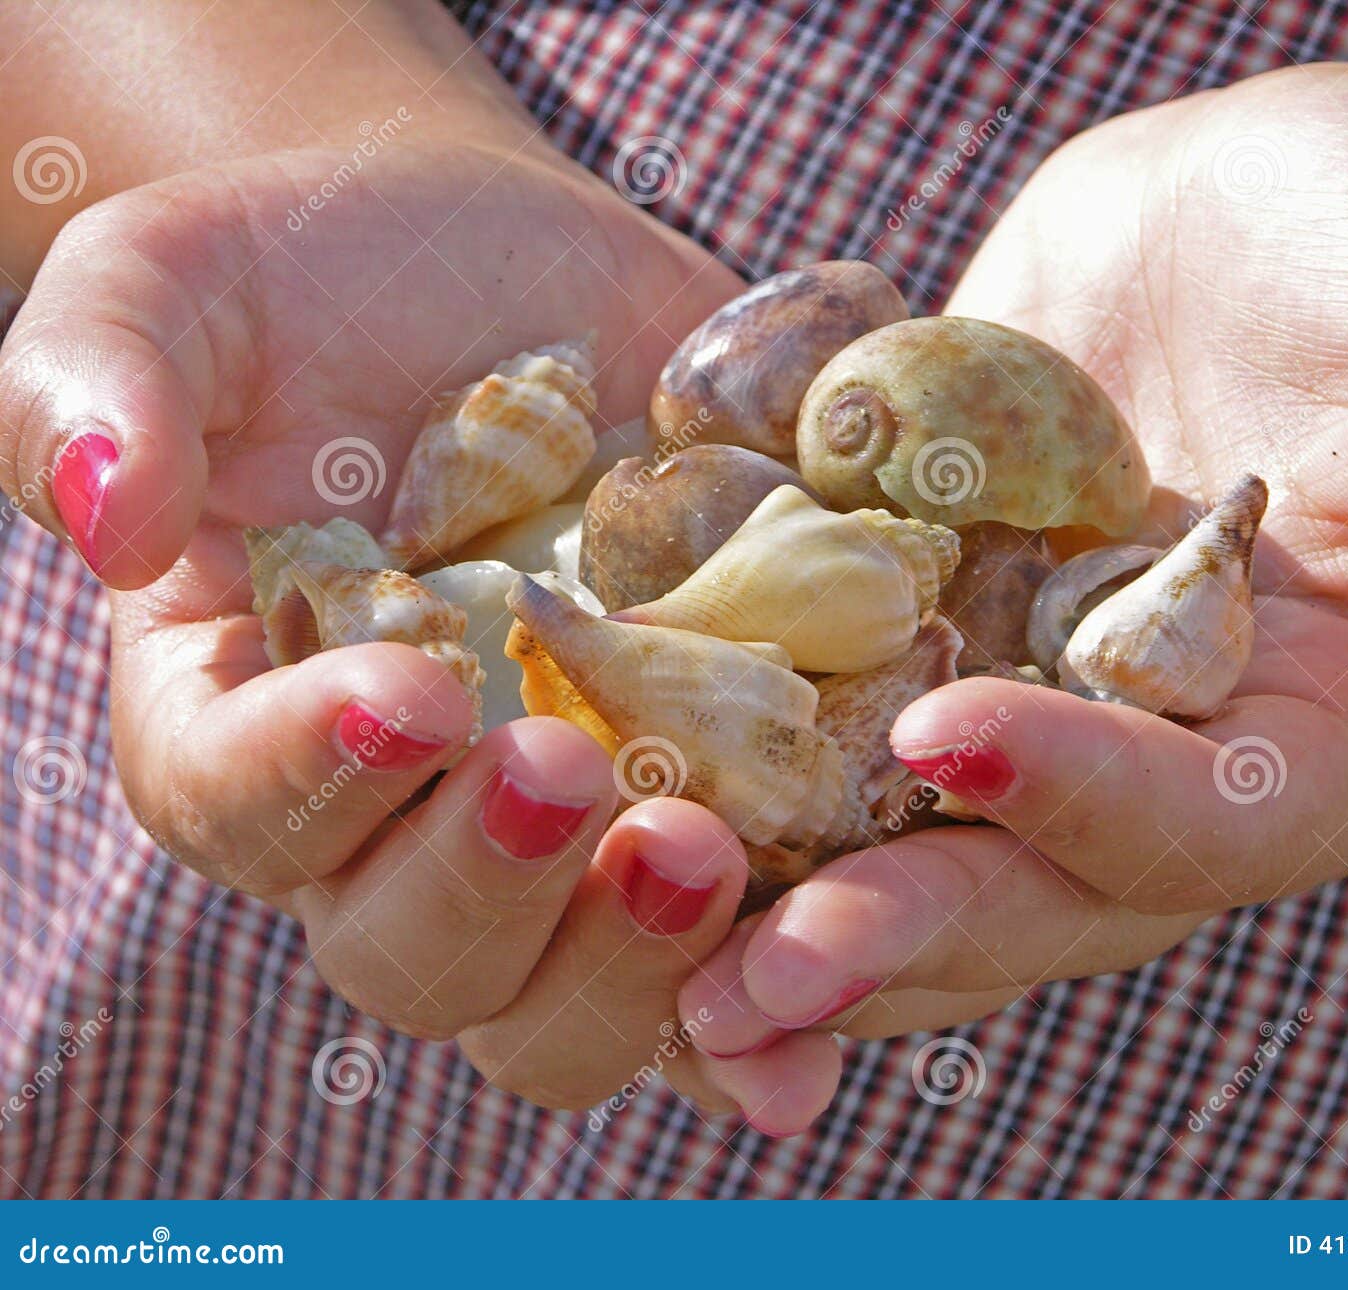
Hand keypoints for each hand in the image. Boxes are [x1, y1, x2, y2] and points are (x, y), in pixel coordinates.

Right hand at [0, 137, 756, 1109]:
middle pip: (411, 949)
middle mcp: (394, 817)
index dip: (315, 775)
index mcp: (242, 714)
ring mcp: (559, 829)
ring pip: (563, 1003)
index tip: (414, 692)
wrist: (512, 281)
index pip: (237, 802)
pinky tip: (819, 992)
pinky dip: (767, 995)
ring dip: (630, 965)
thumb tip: (109, 518)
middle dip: (485, 887)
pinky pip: (726, 956)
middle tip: (566, 770)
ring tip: (705, 850)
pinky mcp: (694, 800)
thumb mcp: (183, 285)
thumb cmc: (319, 282)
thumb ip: (105, 379)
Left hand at [677, 55, 1347, 1129]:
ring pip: (903, 837)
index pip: (1201, 817)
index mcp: (1317, 740)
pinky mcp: (932, 620)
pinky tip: (613, 779)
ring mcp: (1032, 695)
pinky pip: (826, 709)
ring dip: (781, 895)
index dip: (1081, 798)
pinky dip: (731, 758)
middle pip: (1026, 880)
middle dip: (895, 924)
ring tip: (637, 926)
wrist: (1295, 200)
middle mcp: (1159, 755)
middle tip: (747, 973)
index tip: (948, 737)